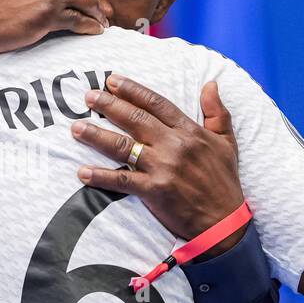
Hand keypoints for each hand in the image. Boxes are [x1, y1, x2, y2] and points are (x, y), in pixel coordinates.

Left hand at [73, 75, 246, 253]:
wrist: (224, 221)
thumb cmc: (224, 181)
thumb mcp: (227, 142)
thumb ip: (217, 112)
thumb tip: (211, 83)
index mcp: (189, 131)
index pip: (157, 104)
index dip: (133, 91)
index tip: (113, 80)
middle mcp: (174, 146)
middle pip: (136, 120)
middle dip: (109, 105)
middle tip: (88, 96)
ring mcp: (162, 168)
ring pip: (123, 147)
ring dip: (97, 136)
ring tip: (76, 128)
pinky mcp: (153, 191)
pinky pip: (121, 181)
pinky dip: (100, 177)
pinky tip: (82, 172)